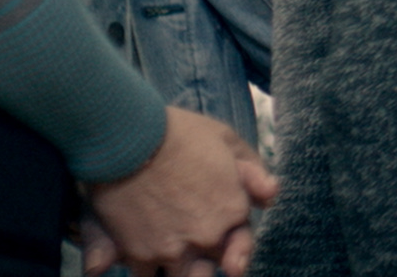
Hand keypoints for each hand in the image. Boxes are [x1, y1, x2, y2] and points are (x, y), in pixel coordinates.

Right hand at [86, 106, 276, 275]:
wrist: (127, 137)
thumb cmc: (178, 133)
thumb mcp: (226, 139)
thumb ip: (253, 173)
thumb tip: (269, 197)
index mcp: (233, 210)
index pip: (241, 247)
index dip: (232, 250)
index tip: (225, 257)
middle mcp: (208, 237)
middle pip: (210, 267)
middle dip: (202, 261)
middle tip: (191, 251)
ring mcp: (174, 250)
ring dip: (176, 270)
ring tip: (166, 253)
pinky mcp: (139, 254)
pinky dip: (145, 270)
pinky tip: (140, 257)